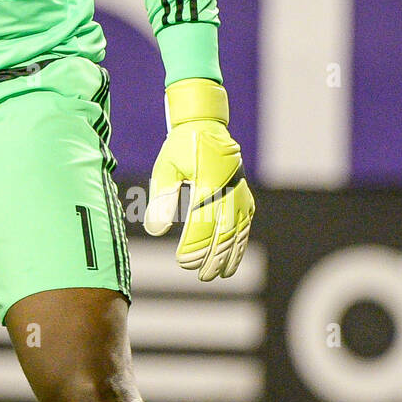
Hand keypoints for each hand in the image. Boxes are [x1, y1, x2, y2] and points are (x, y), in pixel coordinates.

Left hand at [142, 79, 253, 280]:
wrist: (206, 125)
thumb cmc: (181, 147)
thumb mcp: (166, 167)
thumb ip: (162, 198)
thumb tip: (156, 230)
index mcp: (209, 181)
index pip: (202, 222)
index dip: (194, 245)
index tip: (182, 262)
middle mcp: (229, 188)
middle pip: (224, 231)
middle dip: (213, 256)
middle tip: (200, 275)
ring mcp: (240, 191)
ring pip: (239, 231)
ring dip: (230, 255)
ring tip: (219, 274)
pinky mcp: (245, 193)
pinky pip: (245, 223)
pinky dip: (240, 242)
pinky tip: (233, 258)